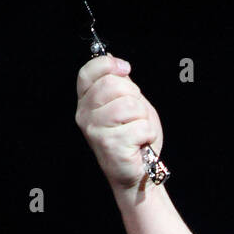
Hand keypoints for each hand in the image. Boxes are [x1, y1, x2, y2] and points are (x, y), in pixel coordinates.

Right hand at [75, 55, 163, 191]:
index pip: (88, 73)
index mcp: (86, 102)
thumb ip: (120, 85)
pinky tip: (140, 142)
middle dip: (134, 96)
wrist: (138, 173)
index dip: (108, 65)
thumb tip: (115, 61)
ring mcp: (95, 130)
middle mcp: (85, 115)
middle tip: (135, 115)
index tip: (125, 68)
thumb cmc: (133, 138)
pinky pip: (140, 126)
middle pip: (113, 85)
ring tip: (137, 130)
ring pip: (129, 105)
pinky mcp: (110, 144)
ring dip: (143, 117)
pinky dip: (148, 133)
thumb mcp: (127, 104)